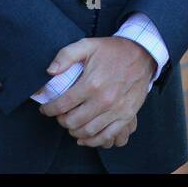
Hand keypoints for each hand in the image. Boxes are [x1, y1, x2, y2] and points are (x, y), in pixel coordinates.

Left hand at [38, 37, 153, 147]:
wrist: (142, 55)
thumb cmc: (112, 50)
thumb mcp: (87, 45)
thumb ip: (66, 56)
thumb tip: (50, 72)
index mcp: (92, 83)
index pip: (63, 104)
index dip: (49, 109)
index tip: (45, 109)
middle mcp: (104, 100)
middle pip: (73, 121)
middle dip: (61, 121)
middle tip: (58, 116)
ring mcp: (116, 110)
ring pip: (88, 132)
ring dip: (74, 132)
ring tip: (70, 125)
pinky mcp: (126, 116)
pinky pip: (107, 136)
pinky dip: (93, 141)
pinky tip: (84, 137)